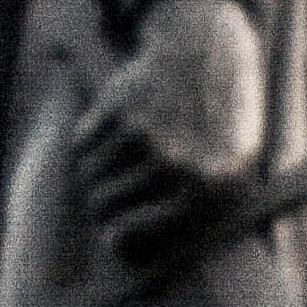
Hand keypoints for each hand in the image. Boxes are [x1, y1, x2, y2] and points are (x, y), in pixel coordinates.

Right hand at [72, 0, 267, 269]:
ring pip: (87, 175)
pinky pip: (80, 144)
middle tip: (115, 189)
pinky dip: (89, 140)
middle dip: (101, 202)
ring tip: (126, 154)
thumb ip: (181, 221)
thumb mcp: (226, 176)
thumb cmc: (218, 130)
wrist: (209, 54)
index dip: (113, 237)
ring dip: (95, 170)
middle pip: (100, 205)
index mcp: (204, 192)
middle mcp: (173, 166)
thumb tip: (117, 252)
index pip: (126, 236)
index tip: (112, 233)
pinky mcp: (119, 106)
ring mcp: (144, 134)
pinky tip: (119, 126)